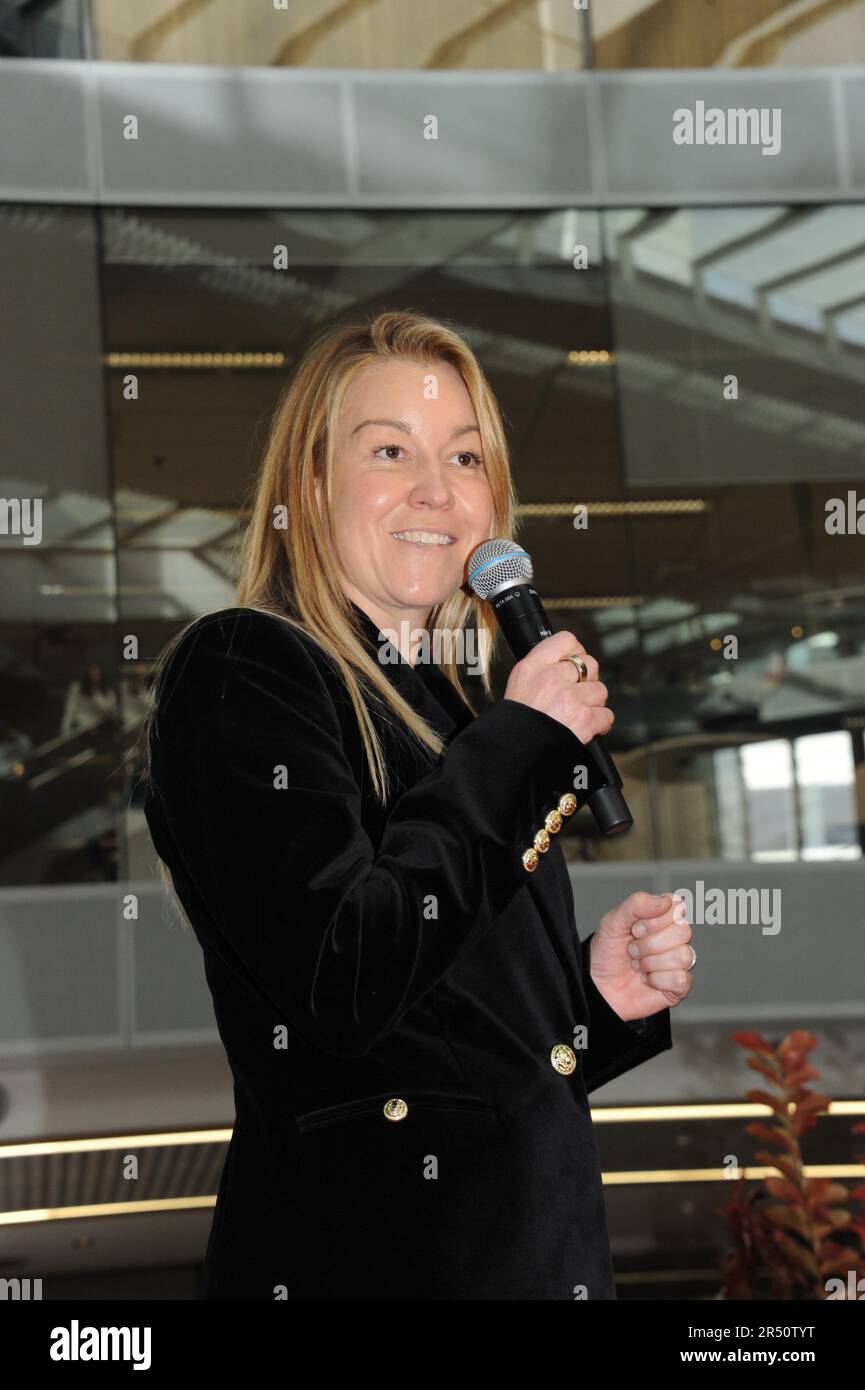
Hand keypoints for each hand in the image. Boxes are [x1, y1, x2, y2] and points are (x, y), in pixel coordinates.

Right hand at [503, 630, 612, 744]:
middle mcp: (552, 678)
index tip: (574, 665)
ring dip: (593, 703)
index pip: (567, 640)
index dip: (576, 652)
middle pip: (589, 664)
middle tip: (577, 694)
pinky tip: (586, 728)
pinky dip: (600, 724)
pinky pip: (606, 715)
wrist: (514, 751)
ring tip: (578, 713)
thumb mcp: (518, 684)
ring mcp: (570, 698)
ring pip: (600, 690)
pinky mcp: (584, 719)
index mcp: (533, 666)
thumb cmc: (515, 723)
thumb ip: (541, 669)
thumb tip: (565, 662)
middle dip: (587, 680)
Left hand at [589, 891, 693, 1021]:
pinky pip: (681, 979)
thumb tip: (665, 900)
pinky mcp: (679, 985)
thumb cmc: (607, 953)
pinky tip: (647, 980)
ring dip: (651, 963)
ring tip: (638, 965)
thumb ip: (636, 904)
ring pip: (683, 956)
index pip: (677, 906)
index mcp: (662, 917)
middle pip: (683, 932)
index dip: (655, 919)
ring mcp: (678, 962)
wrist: (598, 986)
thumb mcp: (612, 922)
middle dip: (650, 943)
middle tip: (632, 950)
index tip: (635, 928)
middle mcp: (674, 937)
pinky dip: (657, 981)